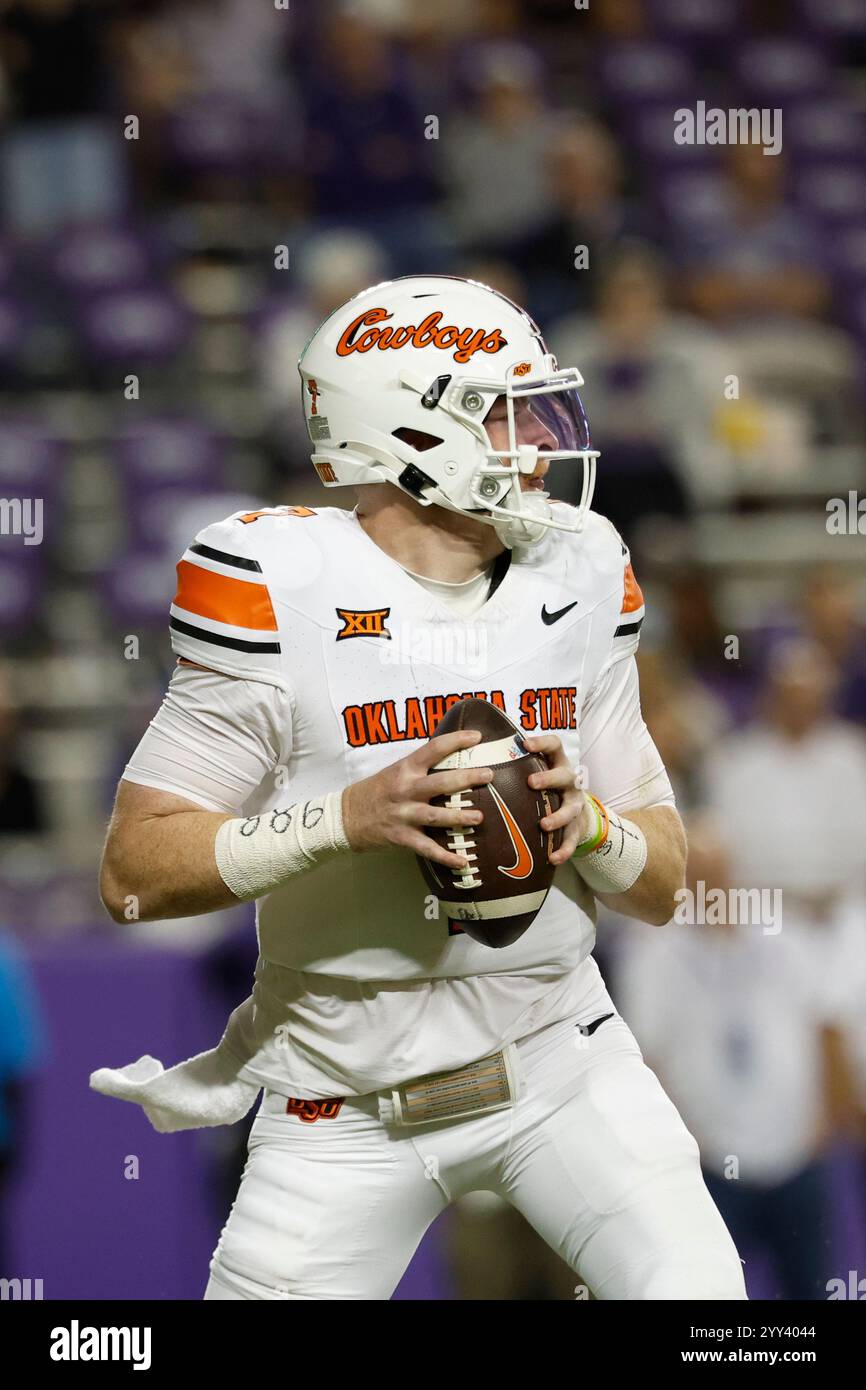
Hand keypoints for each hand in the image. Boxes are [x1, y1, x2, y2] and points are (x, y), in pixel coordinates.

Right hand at [342, 730, 492, 869]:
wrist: (346, 816)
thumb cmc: (376, 791)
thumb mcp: (395, 772)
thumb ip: (420, 768)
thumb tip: (454, 759)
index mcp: (405, 769)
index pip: (434, 749)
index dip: (456, 740)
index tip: (476, 737)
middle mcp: (406, 790)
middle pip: (441, 783)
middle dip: (467, 778)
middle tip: (489, 775)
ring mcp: (404, 814)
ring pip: (436, 816)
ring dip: (460, 817)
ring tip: (479, 817)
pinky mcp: (402, 837)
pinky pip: (427, 848)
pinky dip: (445, 857)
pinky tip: (463, 862)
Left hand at [523, 734, 592, 865]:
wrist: (576, 811)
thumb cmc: (545, 787)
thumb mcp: (536, 770)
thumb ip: (515, 765)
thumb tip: (476, 757)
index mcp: (557, 763)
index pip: (554, 746)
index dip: (542, 743)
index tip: (525, 743)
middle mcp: (569, 782)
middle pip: (565, 776)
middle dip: (549, 778)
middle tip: (531, 782)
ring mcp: (575, 805)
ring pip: (571, 809)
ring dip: (558, 816)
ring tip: (544, 825)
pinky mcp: (576, 828)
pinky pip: (572, 840)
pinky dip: (564, 850)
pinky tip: (552, 859)